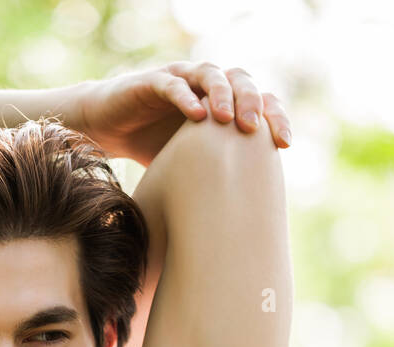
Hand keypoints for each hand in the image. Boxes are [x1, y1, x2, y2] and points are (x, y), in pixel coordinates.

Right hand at [73, 62, 292, 166]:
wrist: (108, 130)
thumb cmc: (152, 149)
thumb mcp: (192, 166)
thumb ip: (219, 179)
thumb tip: (246, 225)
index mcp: (222, 104)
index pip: (260, 101)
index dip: (275, 118)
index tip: (285, 145)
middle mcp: (206, 87)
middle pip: (241, 81)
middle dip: (252, 102)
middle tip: (255, 129)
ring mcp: (180, 79)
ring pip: (210, 74)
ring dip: (222, 94)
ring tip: (227, 119)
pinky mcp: (151, 81)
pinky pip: (173, 84)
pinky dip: (184, 96)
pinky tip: (194, 116)